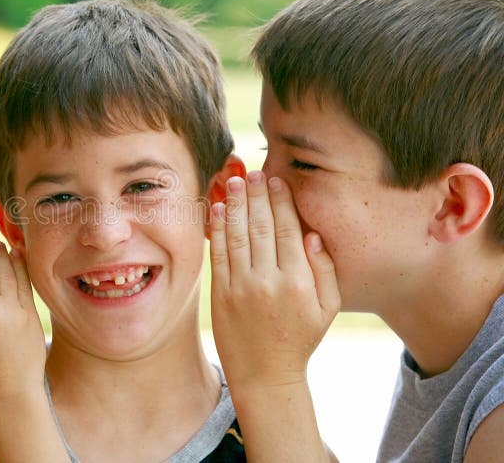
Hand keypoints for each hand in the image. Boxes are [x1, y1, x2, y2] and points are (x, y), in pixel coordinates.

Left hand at [210, 171, 339, 387]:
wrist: (266, 374)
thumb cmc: (300, 338)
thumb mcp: (327, 308)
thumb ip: (325, 269)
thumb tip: (312, 233)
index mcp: (298, 281)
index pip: (287, 229)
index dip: (280, 201)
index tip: (275, 181)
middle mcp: (268, 281)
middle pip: (261, 226)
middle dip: (256, 195)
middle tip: (252, 172)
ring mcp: (241, 287)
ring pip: (237, 235)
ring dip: (236, 204)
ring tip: (234, 181)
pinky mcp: (220, 295)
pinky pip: (218, 255)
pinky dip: (217, 230)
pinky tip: (219, 209)